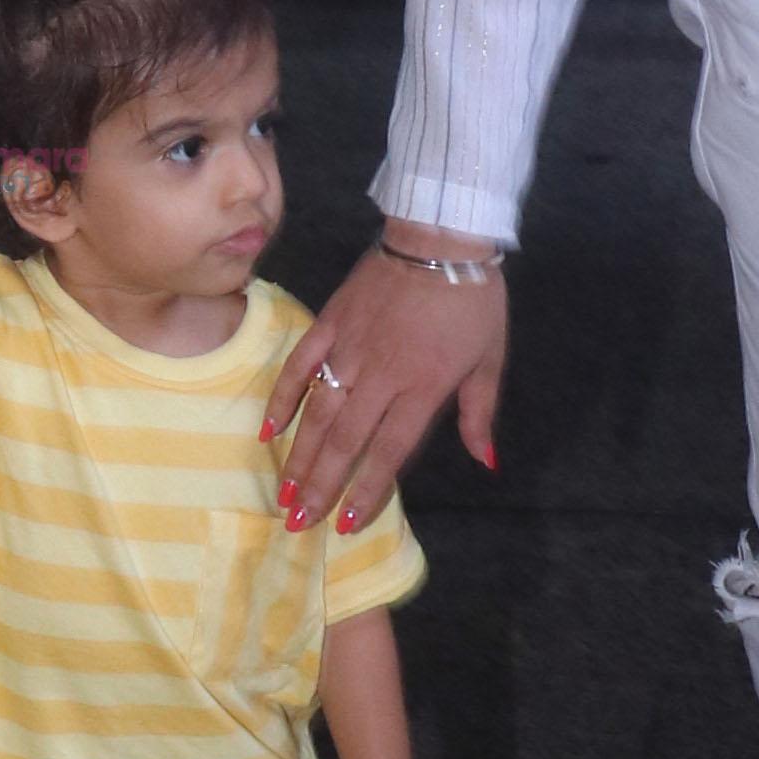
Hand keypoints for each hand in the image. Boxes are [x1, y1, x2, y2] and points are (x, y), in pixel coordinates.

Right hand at [264, 236, 506, 531]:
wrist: (442, 235)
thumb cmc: (473, 299)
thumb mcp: (490, 357)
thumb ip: (479, 412)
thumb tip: (486, 460)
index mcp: (423, 386)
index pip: (389, 450)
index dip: (366, 489)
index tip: (345, 523)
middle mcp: (382, 374)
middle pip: (345, 441)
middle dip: (321, 486)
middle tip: (298, 522)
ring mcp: (351, 347)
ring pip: (319, 412)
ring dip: (299, 456)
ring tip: (284, 493)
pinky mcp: (331, 322)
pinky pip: (300, 364)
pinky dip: (283, 397)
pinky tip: (268, 430)